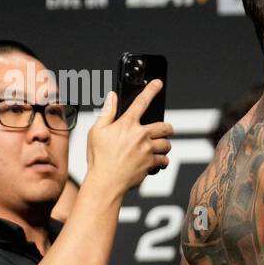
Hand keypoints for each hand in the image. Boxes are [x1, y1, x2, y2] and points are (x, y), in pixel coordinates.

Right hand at [86, 81, 171, 195]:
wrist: (106, 182)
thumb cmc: (98, 158)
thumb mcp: (96, 132)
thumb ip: (107, 113)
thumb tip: (112, 96)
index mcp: (126, 125)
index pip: (141, 102)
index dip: (151, 90)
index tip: (159, 82)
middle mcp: (140, 135)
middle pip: (165, 126)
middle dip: (167, 128)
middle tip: (163, 131)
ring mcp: (148, 150)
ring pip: (167, 144)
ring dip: (164, 146)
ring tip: (156, 149)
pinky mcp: (152, 163)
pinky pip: (164, 160)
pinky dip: (162, 161)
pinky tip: (154, 162)